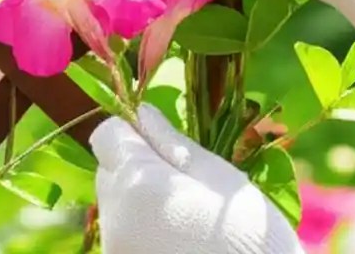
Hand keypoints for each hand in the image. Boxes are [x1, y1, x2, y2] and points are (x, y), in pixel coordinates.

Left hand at [91, 105, 303, 253]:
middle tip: (186, 184)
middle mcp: (113, 218)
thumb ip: (172, 142)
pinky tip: (181, 242)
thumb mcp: (218, 177)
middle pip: (109, 172)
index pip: (107, 135)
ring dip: (142, 201)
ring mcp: (115, 248)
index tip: (165, 143)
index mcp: (135, 184)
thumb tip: (142, 113)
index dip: (133, 131)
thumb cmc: (247, 234)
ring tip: (188, 218)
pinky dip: (145, 230)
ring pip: (117, 205)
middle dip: (139, 167)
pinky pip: (125, 235)